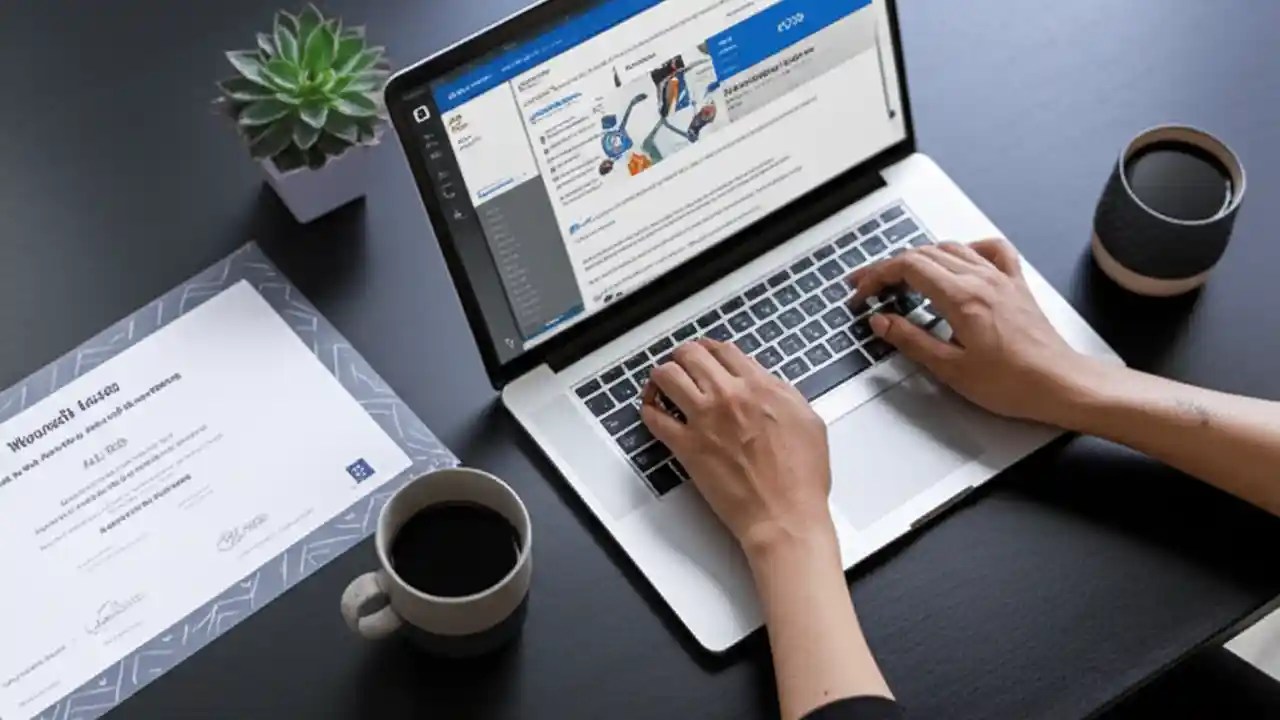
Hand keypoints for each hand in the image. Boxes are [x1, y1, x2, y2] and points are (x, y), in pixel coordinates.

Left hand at [640, 340, 834, 557]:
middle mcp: (728, 396)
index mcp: (760, 387)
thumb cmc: (801, 478)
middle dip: (683, 356)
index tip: (706, 354)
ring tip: (663, 384)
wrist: (784, 515)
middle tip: (682, 365)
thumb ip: (783, 394)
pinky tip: (654, 412)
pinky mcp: (686, 447)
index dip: (710, 348)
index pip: (723, 350)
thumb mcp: (807, 420)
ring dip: (662, 376)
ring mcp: (704, 420)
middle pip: (690, 354)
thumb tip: (765, 383)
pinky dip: (649, 410)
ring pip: (667, 376)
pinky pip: (654, 418)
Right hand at [850, 239, 1094, 426]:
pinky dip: (968, 249)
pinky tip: (959, 261)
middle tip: (868, 286)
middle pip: (924, 254)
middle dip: (889, 266)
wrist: (1060, 385)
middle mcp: (981, 280)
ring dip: (920, 257)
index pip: (908, 267)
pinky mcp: (1015, 286)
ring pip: (952, 248)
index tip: (862, 293)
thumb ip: (911, 340)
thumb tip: (883, 322)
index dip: (877, 276)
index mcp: (962, 298)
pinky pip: (990, 250)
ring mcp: (1000, 279)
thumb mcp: (950, 369)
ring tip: (902, 276)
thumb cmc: (1013, 383)